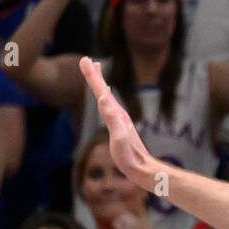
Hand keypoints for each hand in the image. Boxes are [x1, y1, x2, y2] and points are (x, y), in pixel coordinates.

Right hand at [79, 58, 156, 185]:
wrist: (142, 168)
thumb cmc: (130, 158)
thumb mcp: (120, 139)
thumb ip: (114, 121)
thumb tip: (105, 100)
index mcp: (115, 114)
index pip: (101, 91)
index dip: (93, 76)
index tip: (86, 60)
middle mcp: (117, 115)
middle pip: (103, 90)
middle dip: (94, 75)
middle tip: (86, 60)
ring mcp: (118, 121)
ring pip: (106, 97)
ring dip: (99, 83)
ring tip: (94, 71)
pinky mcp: (119, 128)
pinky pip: (109, 108)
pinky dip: (104, 98)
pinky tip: (103, 96)